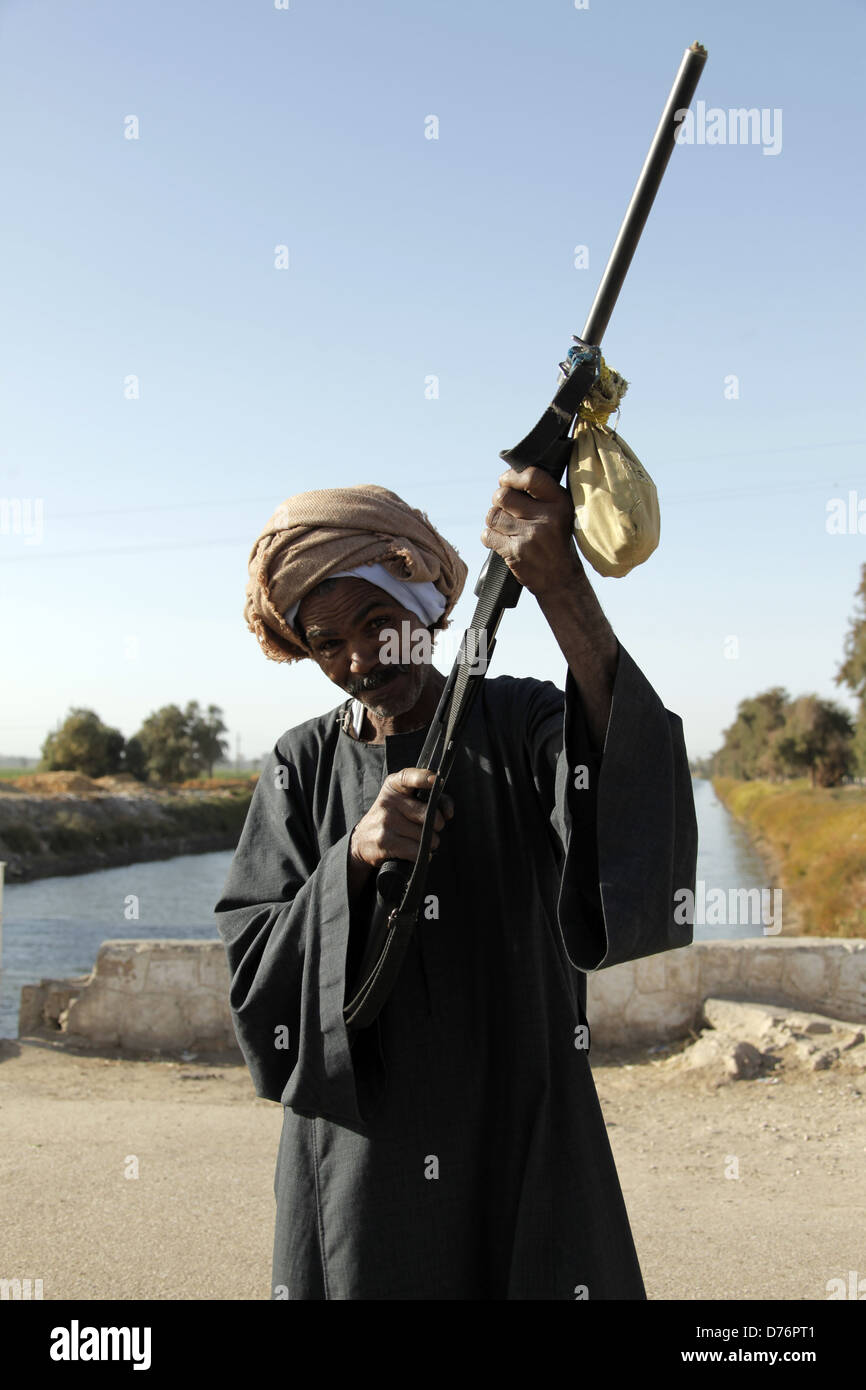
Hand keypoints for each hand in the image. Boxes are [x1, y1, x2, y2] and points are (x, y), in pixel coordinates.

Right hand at [349, 768, 454, 870]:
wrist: (363, 840)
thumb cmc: (394, 817)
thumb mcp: (405, 800)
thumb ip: (431, 798)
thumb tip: (447, 812)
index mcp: (394, 786)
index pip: (409, 777)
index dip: (423, 777)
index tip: (436, 780)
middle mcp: (388, 802)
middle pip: (428, 814)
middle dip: (437, 824)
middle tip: (431, 827)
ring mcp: (386, 822)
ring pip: (425, 836)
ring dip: (430, 842)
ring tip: (419, 840)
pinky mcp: (385, 842)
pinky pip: (416, 850)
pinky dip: (422, 855)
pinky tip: (417, 852)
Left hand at [481, 466, 580, 598]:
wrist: (561, 579)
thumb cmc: (556, 541)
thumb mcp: (559, 513)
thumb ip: (540, 495)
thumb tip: (507, 478)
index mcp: (559, 502)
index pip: (531, 476)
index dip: (511, 477)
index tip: (505, 481)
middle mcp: (546, 517)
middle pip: (503, 496)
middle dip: (498, 501)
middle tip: (503, 508)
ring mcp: (530, 535)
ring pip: (492, 516)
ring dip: (493, 521)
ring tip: (504, 527)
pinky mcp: (516, 552)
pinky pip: (488, 536)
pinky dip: (489, 538)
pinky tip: (501, 541)